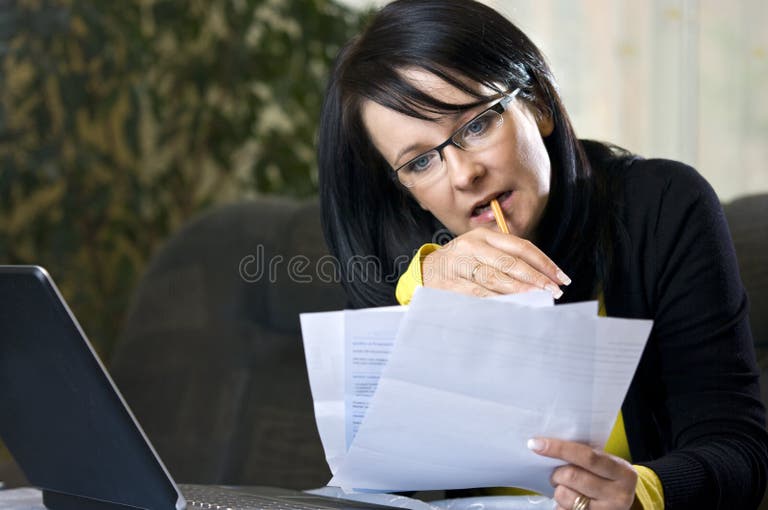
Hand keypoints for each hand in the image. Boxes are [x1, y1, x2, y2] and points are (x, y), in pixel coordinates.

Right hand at [421, 228, 570, 298]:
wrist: (425, 271)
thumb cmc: (461, 263)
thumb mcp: (481, 251)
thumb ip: (507, 259)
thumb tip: (541, 278)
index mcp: (484, 236)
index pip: (521, 247)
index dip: (544, 262)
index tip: (560, 277)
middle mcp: (472, 246)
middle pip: (510, 262)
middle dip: (536, 278)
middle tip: (554, 290)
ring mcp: (461, 264)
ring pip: (495, 278)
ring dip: (519, 290)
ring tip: (538, 298)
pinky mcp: (452, 283)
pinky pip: (479, 294)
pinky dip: (497, 300)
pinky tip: (513, 306)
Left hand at [528, 437, 638, 509]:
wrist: (619, 503)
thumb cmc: (605, 478)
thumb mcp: (605, 465)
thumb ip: (585, 455)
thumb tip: (546, 444)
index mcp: (623, 472)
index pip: (587, 456)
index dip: (559, 448)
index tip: (536, 444)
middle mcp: (619, 494)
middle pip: (572, 476)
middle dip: (557, 473)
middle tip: (556, 474)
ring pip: (565, 495)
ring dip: (558, 490)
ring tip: (565, 488)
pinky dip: (560, 505)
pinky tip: (570, 502)